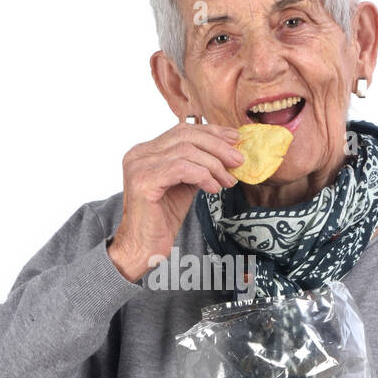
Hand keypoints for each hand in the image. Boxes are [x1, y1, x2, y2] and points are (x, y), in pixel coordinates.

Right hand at [108, 122, 243, 280]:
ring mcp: (139, 166)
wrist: (143, 247)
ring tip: (227, 180)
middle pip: (186, 136)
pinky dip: (203, 175)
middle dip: (218, 146)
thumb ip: (198, 166)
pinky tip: (213, 188)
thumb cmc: (162, 220)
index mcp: (146, 151)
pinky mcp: (143, 181)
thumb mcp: (184, 185)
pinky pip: (181, 168)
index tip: (236, 139)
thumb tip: (227, 153)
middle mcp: (139, 154)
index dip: (212, 132)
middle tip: (238, 161)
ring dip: (214, 165)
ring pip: (186, 151)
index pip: (183, 130)